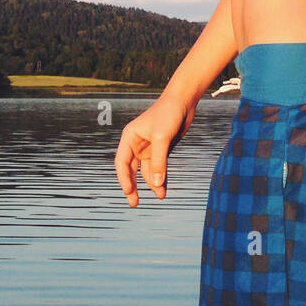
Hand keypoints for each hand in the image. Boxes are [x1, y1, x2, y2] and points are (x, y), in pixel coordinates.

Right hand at [114, 92, 196, 206]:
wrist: (183, 101)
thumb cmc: (168, 113)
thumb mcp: (162, 137)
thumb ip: (159, 161)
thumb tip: (156, 184)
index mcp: (130, 137)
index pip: (122, 162)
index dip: (123, 178)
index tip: (128, 192)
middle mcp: (137, 144)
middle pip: (131, 170)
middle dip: (133, 187)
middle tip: (134, 204)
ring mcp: (149, 148)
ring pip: (146, 171)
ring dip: (152, 183)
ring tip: (161, 196)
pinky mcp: (161, 150)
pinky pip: (158, 168)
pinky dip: (160, 178)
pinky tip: (163, 189)